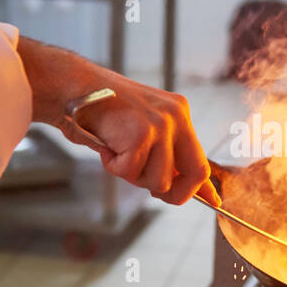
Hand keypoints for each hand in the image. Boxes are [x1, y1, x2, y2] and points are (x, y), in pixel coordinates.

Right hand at [75, 74, 215, 205]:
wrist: (73, 85)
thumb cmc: (102, 110)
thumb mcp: (142, 127)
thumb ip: (164, 153)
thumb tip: (181, 186)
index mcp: (179, 113)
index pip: (201, 158)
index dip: (204, 186)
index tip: (213, 201)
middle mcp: (176, 117)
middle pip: (196, 173)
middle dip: (175, 193)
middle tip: (152, 190)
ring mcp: (160, 125)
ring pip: (159, 181)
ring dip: (133, 176)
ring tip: (117, 151)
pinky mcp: (141, 135)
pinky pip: (130, 173)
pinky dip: (113, 166)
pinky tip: (107, 144)